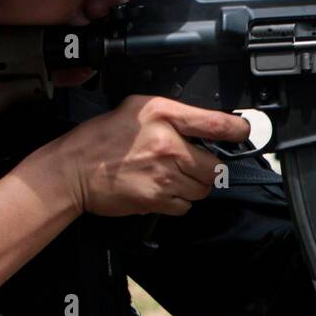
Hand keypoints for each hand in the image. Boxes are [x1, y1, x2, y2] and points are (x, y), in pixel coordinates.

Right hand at [54, 95, 249, 216]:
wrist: (72, 171)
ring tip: (172, 177)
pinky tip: (161, 190)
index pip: (216, 122)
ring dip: (194, 186)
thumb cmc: (101, 139)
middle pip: (214, 165)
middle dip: (206, 167)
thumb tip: (204, 123)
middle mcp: (168, 145)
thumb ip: (172, 113)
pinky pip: (185, 206)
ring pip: (202, 189)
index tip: (243, 131)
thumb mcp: (136, 108)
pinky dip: (179, 202)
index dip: (237, 129)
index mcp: (164, 116)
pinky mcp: (156, 200)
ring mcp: (163, 176)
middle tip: (191, 163)